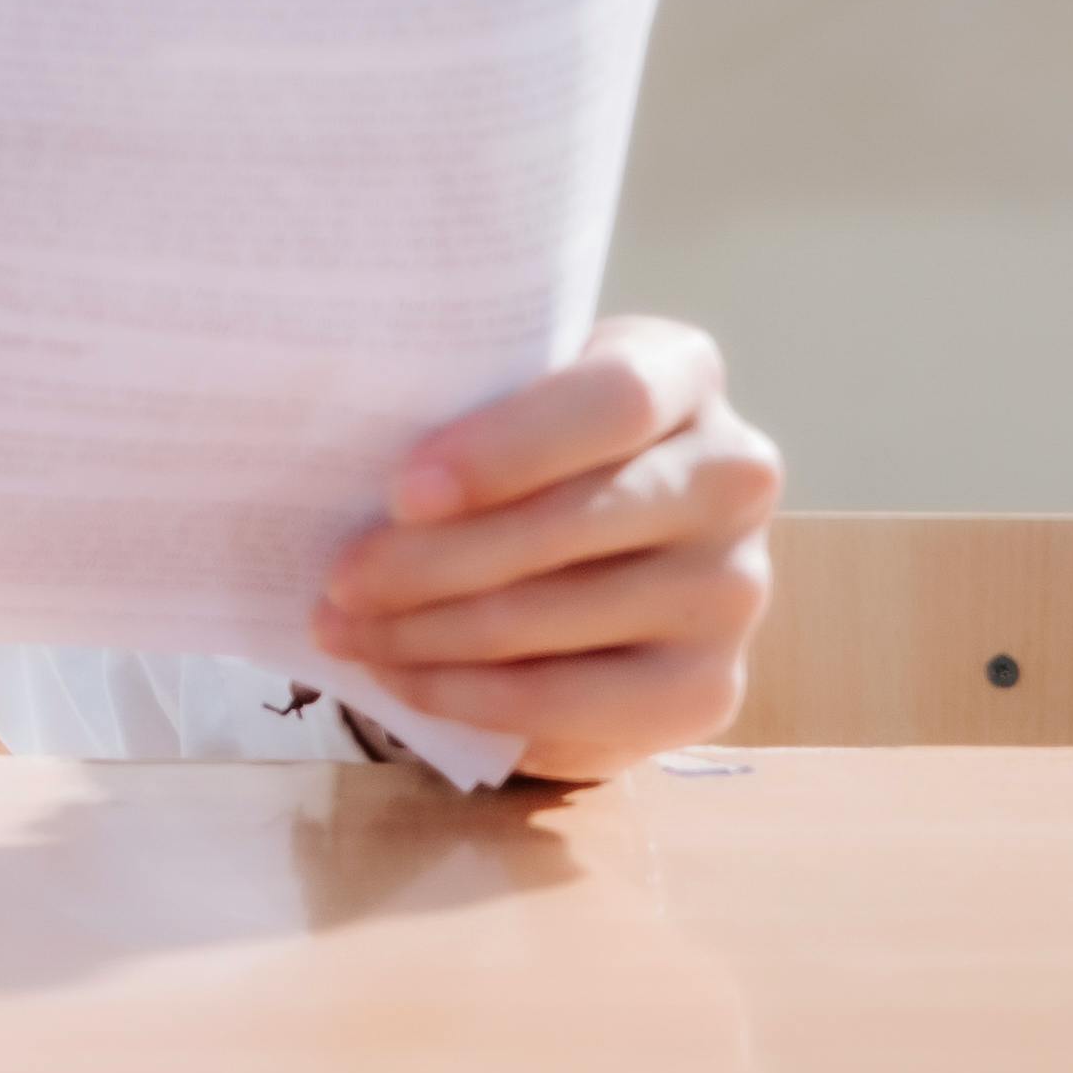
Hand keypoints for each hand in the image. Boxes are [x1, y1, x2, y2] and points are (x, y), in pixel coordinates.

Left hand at [309, 316, 778, 782]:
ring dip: (429, 632)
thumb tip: (337, 451)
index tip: (402, 490)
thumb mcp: (507, 397)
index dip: (507, 448)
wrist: (596, 551)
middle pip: (573, 522)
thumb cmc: (525, 451)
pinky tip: (400, 677)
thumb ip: (462, 401)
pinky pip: (569, 701)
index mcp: (682, 371)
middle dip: (434, 560)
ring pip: (556, 616)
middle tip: (340, 579)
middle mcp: (734, 474)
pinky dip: (467, 694)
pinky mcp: (710, 688)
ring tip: (343, 628)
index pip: (614, 401)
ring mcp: (735, 588)